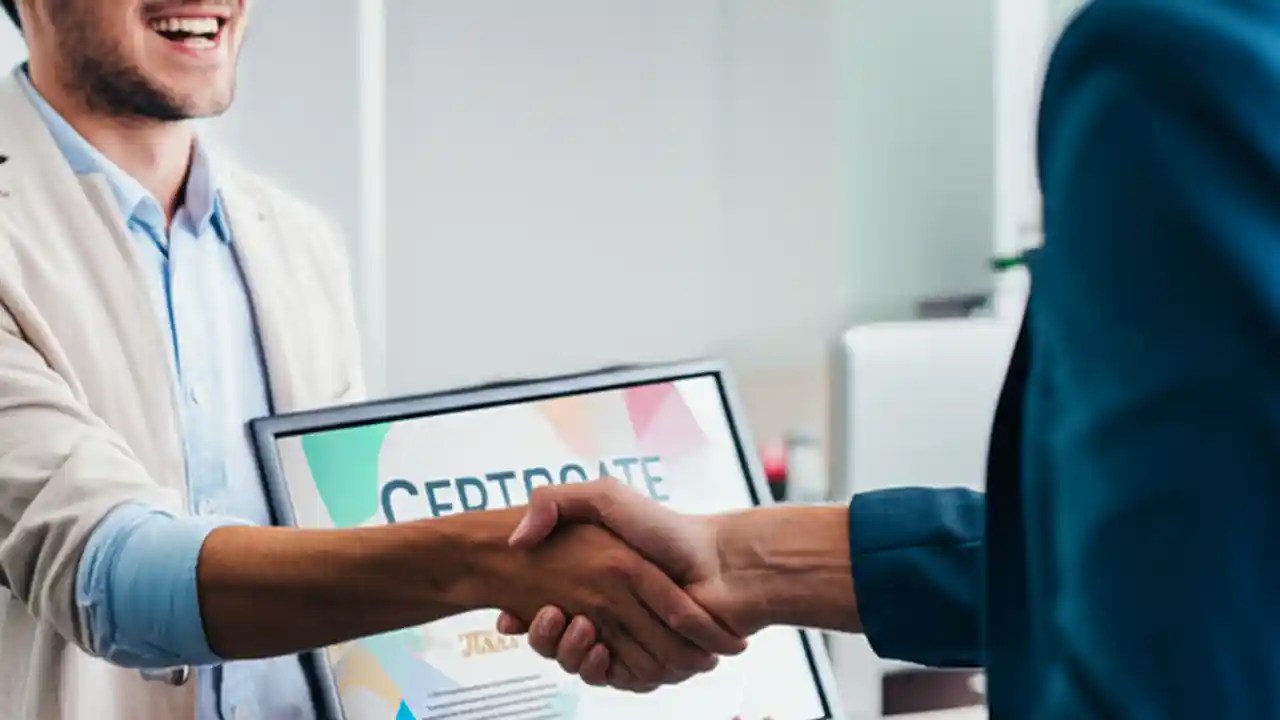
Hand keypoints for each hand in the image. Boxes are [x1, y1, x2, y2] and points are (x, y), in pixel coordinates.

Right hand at [493, 519, 737, 691]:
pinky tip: (600, 650)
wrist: (721, 564)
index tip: (508, 614)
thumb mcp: (606, 496)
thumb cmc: (667, 528)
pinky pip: (612, 680)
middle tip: (549, 615)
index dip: (519, 616)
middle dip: (544, 637)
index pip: (541, 608)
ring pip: (578, 664)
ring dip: (569, 653)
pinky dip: (599, 670)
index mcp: (593, 581)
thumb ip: (556, 501)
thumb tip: (517, 538)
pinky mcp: (646, 664)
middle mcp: (606, 613)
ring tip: (580, 629)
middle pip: (555, 642)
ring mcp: (625, 640)